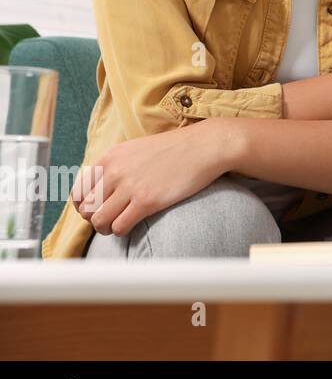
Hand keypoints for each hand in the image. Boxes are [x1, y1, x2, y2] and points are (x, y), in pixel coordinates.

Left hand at [71, 120, 234, 237]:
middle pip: (86, 208)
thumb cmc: (175, 149)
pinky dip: (121, 231)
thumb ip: (117, 165)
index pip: (79, 190)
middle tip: (109, 220)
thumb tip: (102, 189)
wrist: (204, 147)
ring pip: (99, 221)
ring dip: (106, 228)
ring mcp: (130, 186)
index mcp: (110, 157)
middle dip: (94, 219)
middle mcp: (115, 171)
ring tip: (117, 226)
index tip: (95, 210)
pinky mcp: (147, 201)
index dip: (83, 206)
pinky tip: (132, 225)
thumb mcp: (137, 149)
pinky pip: (119, 226)